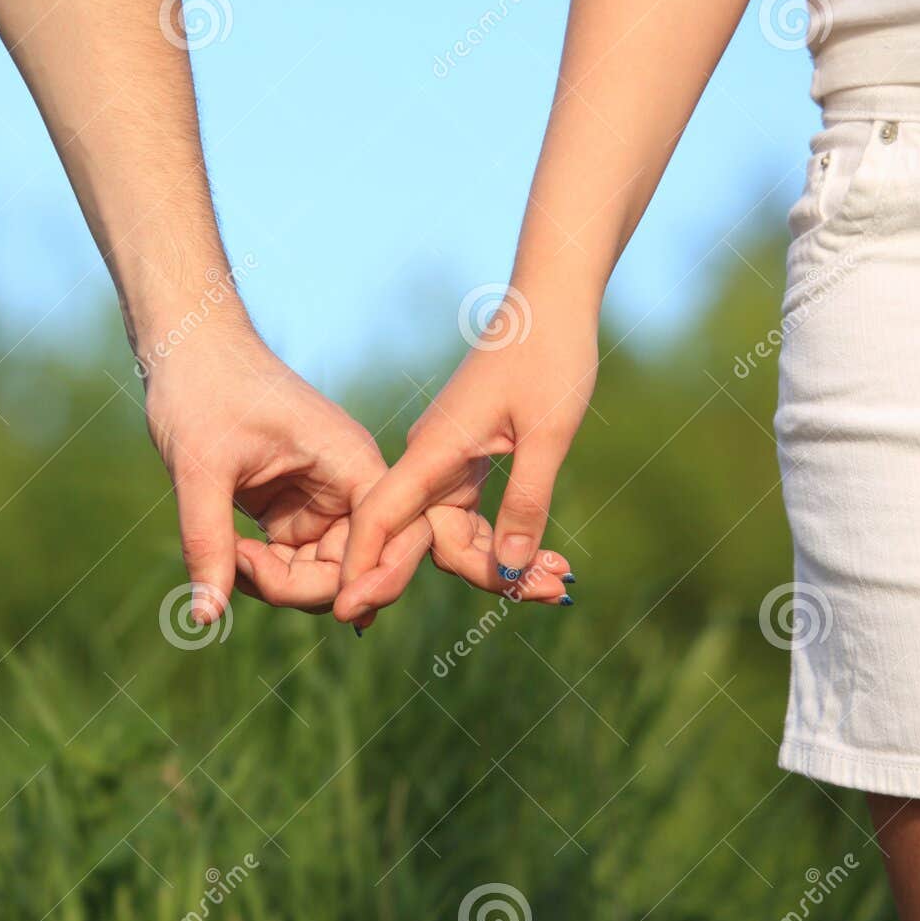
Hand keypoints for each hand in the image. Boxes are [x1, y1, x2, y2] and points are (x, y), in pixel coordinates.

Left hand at [143, 321, 573, 625]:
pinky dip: (263, 572)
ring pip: (322, 576)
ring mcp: (322, 501)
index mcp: (352, 462)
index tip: (341, 616)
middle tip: (240, 570)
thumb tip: (206, 617)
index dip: (376, 581)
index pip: (395, 536)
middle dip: (303, 587)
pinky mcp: (293, 510)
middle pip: (356, 569)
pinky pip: (293, 564)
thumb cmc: (201, 388)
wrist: (186, 349)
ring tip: (228, 556)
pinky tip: (230, 555)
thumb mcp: (200, 467)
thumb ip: (209, 542)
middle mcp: (349, 484)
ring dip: (278, 583)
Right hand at [335, 296, 596, 622]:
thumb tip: (509, 568)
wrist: (550, 307)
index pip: (382, 517)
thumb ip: (527, 501)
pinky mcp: (466, 461)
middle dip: (486, 575)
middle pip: (429, 542)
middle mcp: (430, 459)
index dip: (366, 566)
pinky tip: (547, 559)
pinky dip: (507, 541)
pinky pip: (472, 519)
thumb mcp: (548, 434)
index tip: (358, 614)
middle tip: (554, 591)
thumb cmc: (549, 356)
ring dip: (503, 564)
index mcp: (434, 448)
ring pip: (455, 536)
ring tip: (562, 580)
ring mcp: (446, 462)